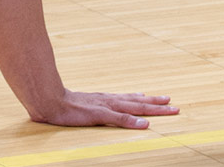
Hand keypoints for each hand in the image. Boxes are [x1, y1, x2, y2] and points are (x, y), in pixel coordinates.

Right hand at [29, 88, 177, 128]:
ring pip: (134, 107)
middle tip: (175, 105)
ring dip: (152, 109)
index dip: (149, 99)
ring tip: (168, 110)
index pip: (131, 98)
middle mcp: (109, 100)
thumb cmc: (65, 102)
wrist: (49, 99)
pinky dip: (133, 121)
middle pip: (138, 102)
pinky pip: (119, 119)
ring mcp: (105, 106)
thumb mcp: (86, 103)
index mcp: (106, 98)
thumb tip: (115, 101)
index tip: (164, 99)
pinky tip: (144, 124)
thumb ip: (102, 103)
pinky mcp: (98, 115)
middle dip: (157, 104)